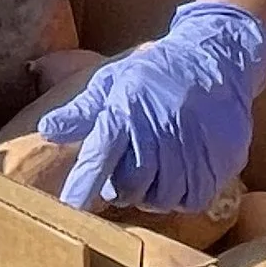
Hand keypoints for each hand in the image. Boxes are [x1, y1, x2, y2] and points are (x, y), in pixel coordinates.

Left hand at [36, 1, 265, 215]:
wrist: (214, 59)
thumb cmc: (155, 72)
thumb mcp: (112, 81)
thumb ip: (82, 111)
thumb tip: (47, 129)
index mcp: (126, 113)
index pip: (99, 157)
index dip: (83, 186)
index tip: (71, 207)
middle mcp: (158, 133)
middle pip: (129, 188)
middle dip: (120, 189)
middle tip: (125, 173)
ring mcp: (192, 149)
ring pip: (161, 199)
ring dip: (151, 194)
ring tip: (153, 171)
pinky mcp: (219, 161)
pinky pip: (193, 199)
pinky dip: (181, 196)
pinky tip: (178, 176)